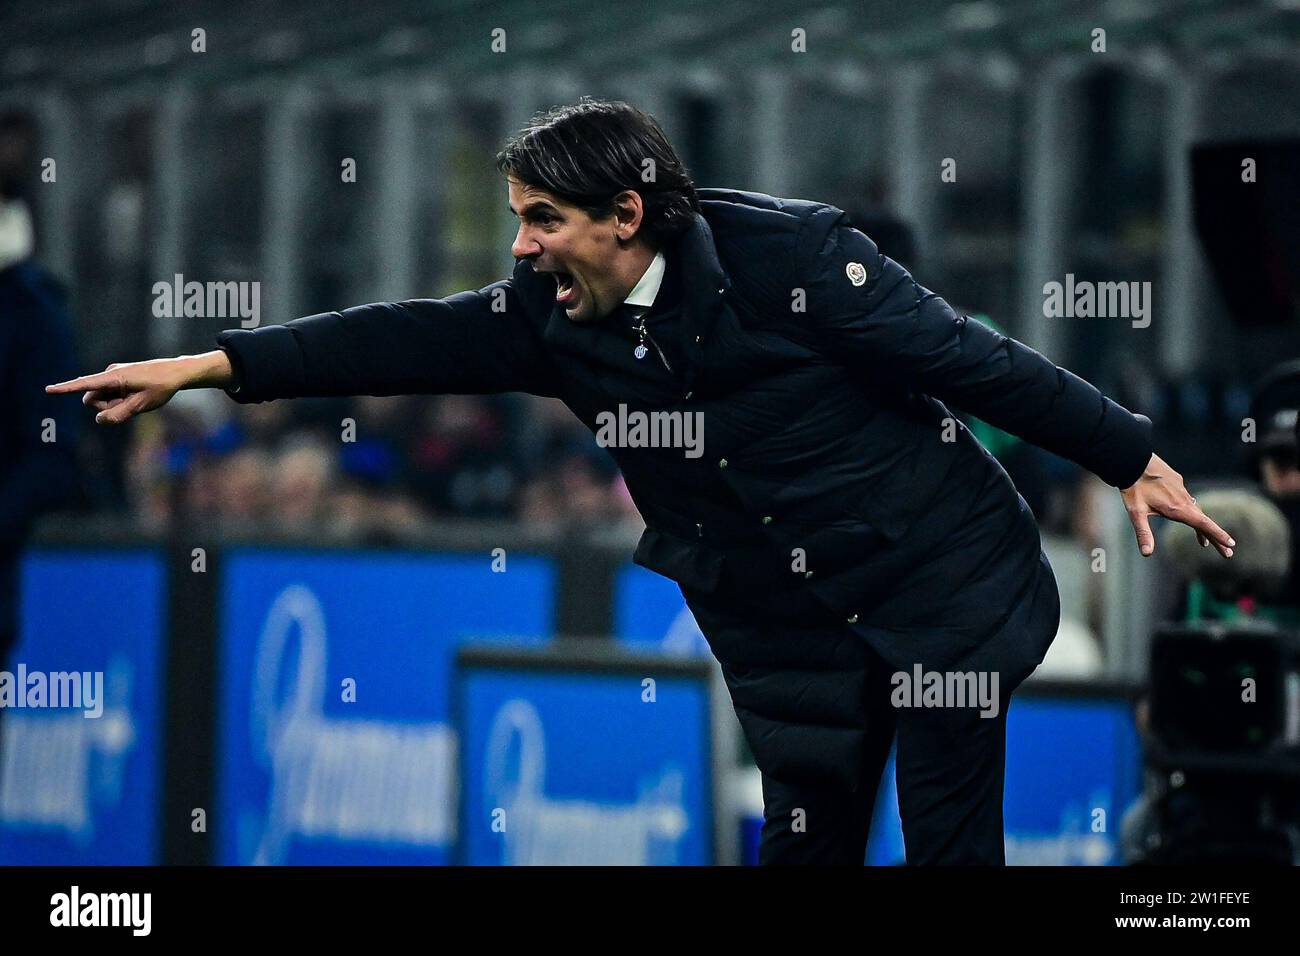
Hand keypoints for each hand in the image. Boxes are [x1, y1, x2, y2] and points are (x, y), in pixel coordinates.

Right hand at [45, 353, 227, 424]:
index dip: (66, 389)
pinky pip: (110, 394)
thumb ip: (119, 414)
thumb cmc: (160, 387)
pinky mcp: (118, 378)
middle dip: (104, 408)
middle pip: (92, 398)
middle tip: (129, 406)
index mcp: (114, 377)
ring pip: (101, 398)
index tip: (48, 390)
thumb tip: (99, 420)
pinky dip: (118, 400)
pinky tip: (135, 396)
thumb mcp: (141, 405)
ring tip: (135, 399)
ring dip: (113, 404)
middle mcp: (110, 374)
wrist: (176, 373)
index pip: (85, 385)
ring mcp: (113, 375)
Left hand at [1120, 452, 1234, 558]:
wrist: (1133, 461)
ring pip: (1196, 511)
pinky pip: (1188, 500)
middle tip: (1227, 551)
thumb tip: (1147, 553)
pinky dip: (1192, 512)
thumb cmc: (1133, 487)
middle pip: (1204, 521)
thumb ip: (1143, 533)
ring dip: (1203, 526)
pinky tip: (1186, 515)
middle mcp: (1184, 499)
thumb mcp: (1136, 513)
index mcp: (1178, 508)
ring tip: (1205, 542)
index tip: (1231, 544)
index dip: (1218, 535)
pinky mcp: (1176, 482)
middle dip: (1216, 537)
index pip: (1203, 524)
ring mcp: (1181, 489)